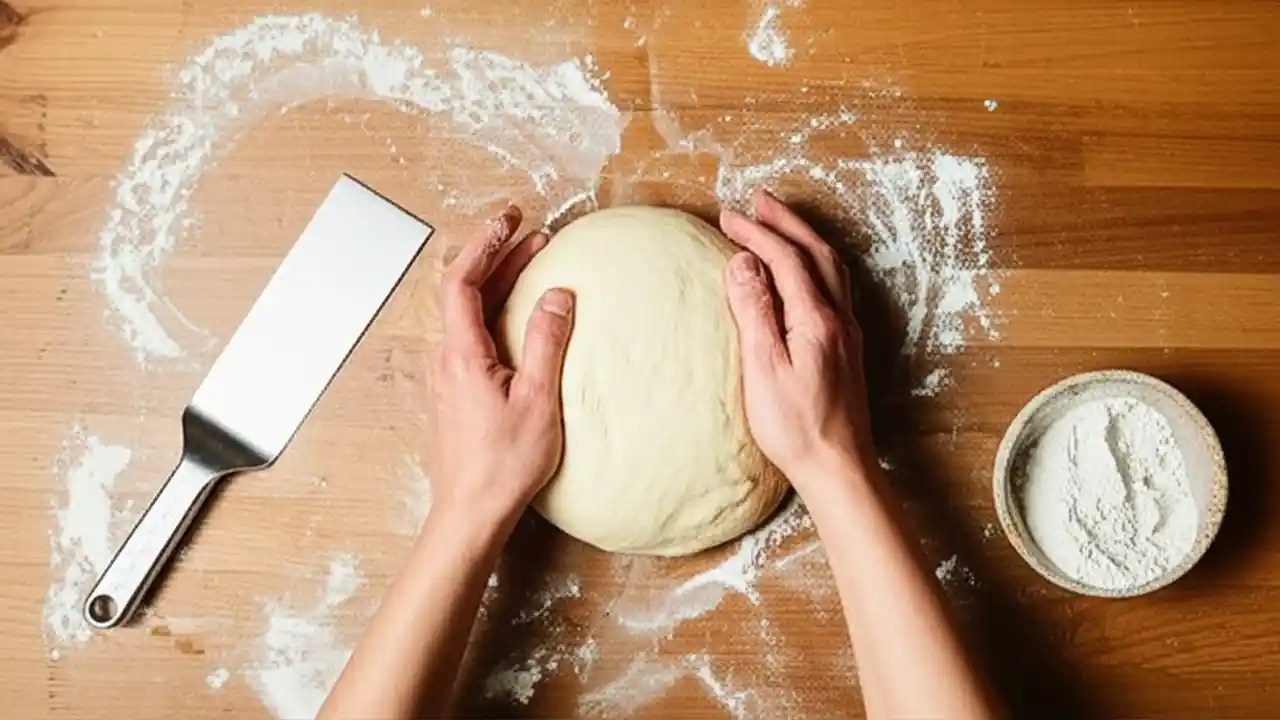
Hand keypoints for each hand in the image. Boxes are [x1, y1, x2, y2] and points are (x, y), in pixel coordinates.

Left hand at [434, 205, 574, 525]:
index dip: (484, 244)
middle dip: (498, 256)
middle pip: (466, 291)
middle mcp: (448, 359)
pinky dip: (498, 310)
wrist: (472, 512)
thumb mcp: (538, 400)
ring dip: (499, 283)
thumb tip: (558, 295)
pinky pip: (475, 334)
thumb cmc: (503, 465)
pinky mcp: (460, 390)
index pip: (462, 282)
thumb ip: (548, 343)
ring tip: (534, 262)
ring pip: (471, 313)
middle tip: (531, 233)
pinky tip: (522, 312)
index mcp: (462, 355)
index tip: (509, 220)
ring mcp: (451, 375)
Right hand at [720, 190, 875, 494]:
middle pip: (816, 253)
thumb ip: (754, 311)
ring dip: (804, 239)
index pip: (786, 259)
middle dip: (785, 223)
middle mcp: (838, 319)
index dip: (757, 233)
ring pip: (831, 268)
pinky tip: (804, 272)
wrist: (839, 468)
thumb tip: (743, 262)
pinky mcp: (847, 349)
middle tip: (758, 201)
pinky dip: (816, 264)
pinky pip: (835, 287)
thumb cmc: (796, 428)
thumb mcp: (764, 369)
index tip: (728, 216)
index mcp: (816, 320)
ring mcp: (846, 334)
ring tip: (779, 225)